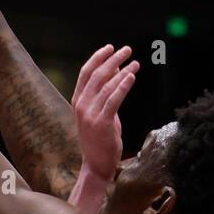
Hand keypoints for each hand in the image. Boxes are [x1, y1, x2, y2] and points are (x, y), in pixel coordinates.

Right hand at [71, 44, 138, 181]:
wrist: (96, 165)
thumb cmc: (100, 139)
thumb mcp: (100, 112)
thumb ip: (106, 93)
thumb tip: (116, 69)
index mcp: (77, 102)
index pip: (85, 73)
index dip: (98, 58)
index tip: (110, 47)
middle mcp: (81, 106)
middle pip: (96, 75)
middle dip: (112, 59)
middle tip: (127, 49)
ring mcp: (90, 115)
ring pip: (106, 86)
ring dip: (122, 71)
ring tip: (135, 63)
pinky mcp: (102, 123)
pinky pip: (113, 100)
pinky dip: (122, 86)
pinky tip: (131, 76)